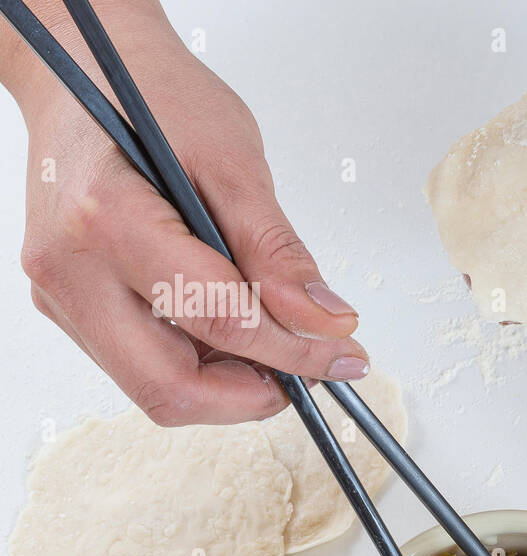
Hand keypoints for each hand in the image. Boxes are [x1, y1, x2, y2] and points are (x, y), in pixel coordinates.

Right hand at [3, 0, 368, 425]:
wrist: (85, 74)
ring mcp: (63, 295)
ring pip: (156, 388)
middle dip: (253, 393)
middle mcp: (69, 271)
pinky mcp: (72, 306)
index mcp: (106, 221)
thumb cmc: (155, 98)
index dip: (294, 352)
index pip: (218, 322)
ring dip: (229, 383)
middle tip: (312, 368)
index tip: (346, 354)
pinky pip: (142, 365)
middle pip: (170, 388)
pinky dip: (201, 362)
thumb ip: (276, 250)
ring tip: (277, 341)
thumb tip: (325, 321)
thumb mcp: (234, 161)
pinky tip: (235, 325)